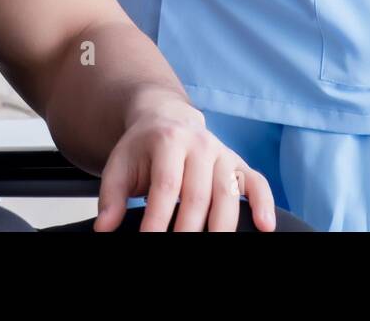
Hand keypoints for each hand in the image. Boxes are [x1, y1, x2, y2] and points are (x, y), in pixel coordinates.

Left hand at [94, 92, 275, 231]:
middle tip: (179, 250)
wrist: (166, 118)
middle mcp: (200, 144)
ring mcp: (223, 153)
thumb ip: (110, 196)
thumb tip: (104, 228)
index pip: (166, 185)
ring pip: (228, 194)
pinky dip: (265, 204)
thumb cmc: (143, 148)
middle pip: (198, 195)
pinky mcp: (239, 164)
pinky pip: (258, 183)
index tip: (149, 240)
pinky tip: (265, 227)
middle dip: (188, 229)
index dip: (159, 218)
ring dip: (222, 227)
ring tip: (213, 247)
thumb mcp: (120, 164)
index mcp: (168, 140)